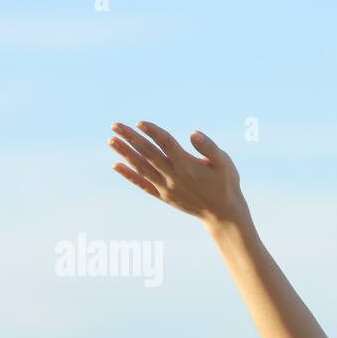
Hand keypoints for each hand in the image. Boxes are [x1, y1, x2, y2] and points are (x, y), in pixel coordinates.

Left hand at [108, 122, 247, 225]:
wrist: (223, 214)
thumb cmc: (226, 184)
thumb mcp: (225, 164)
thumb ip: (210, 147)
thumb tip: (193, 133)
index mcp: (187, 165)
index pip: (166, 144)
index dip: (153, 132)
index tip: (139, 122)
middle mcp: (173, 176)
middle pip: (148, 153)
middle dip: (131, 138)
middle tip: (115, 125)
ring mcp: (166, 187)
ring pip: (141, 167)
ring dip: (125, 153)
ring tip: (110, 141)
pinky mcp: (164, 196)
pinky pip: (143, 185)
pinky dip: (129, 176)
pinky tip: (116, 166)